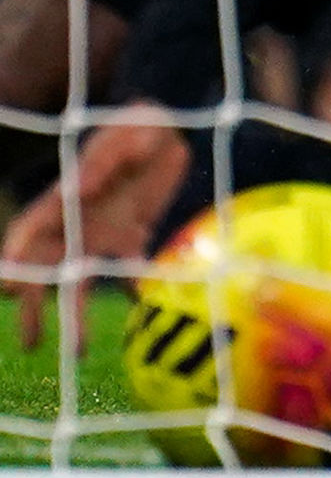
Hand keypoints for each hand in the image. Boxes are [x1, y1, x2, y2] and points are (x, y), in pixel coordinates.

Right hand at [6, 116, 186, 345]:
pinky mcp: (131, 233)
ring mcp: (101, 231)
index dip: (14, 262)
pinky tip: (140, 304)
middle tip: (31, 346)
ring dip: (77, 315)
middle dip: (34, 307)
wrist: (168, 130)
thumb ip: (103, 160)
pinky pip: (128, 268)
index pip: (27, 235)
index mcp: (62, 200)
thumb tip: (77, 192)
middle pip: (45, 270)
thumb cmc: (137, 126)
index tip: (7, 288)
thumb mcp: (128, 131)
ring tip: (78, 351)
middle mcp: (74, 222)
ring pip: (81, 279)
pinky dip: (133, 286)